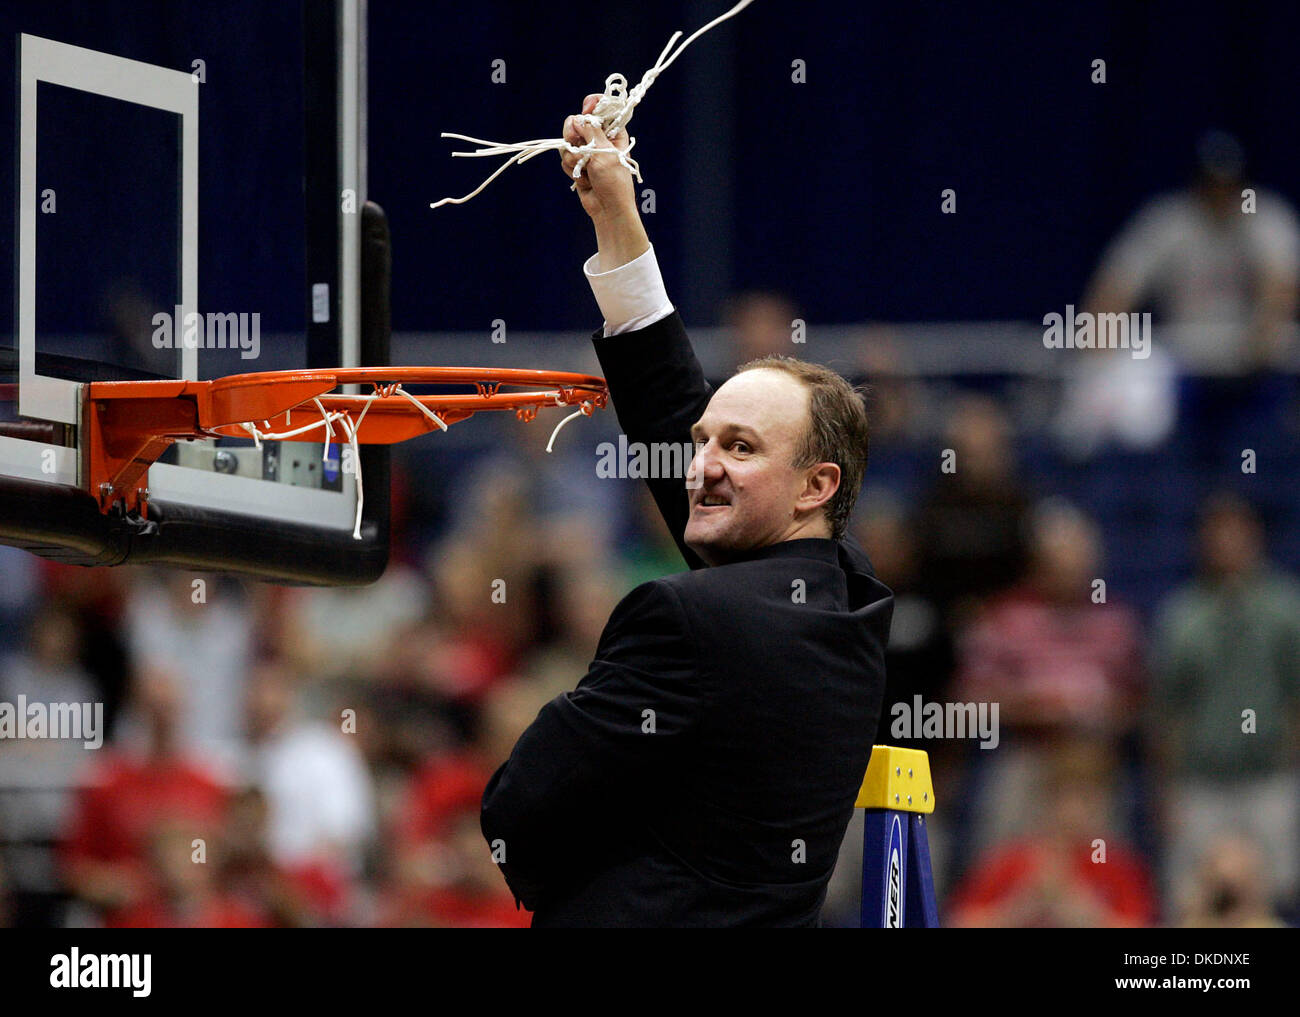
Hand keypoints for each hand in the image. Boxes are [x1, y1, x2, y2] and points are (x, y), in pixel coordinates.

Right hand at [561, 94, 638, 221]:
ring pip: (568, 142)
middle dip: (573, 133)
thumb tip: (576, 119)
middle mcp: (599, 139)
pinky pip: (565, 158)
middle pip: (577, 123)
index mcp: (613, 132)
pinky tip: (584, 180)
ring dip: (574, 157)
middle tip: (575, 141)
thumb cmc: (613, 181)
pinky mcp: (577, 165)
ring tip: (586, 170)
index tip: (586, 109)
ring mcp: (587, 152)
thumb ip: (590, 132)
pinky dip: (572, 169)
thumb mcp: (604, 152)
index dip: (592, 105)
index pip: (602, 109)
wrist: (608, 208)